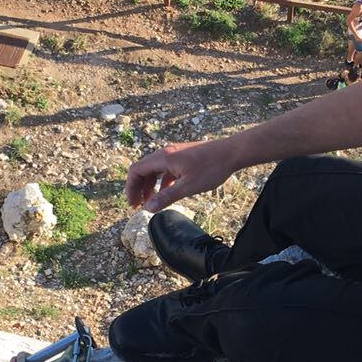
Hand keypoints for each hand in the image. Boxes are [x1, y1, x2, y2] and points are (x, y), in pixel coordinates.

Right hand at [124, 138, 238, 211]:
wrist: (231, 152)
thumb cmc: (212, 168)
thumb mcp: (188, 186)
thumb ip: (167, 197)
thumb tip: (148, 208)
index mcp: (164, 158)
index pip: (135, 171)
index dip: (130, 188)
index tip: (132, 204)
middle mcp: (166, 153)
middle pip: (143, 170)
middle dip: (138, 188)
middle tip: (138, 206)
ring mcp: (175, 154)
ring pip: (154, 170)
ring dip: (150, 186)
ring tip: (152, 203)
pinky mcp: (183, 157)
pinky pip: (166, 170)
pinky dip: (162, 182)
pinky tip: (168, 193)